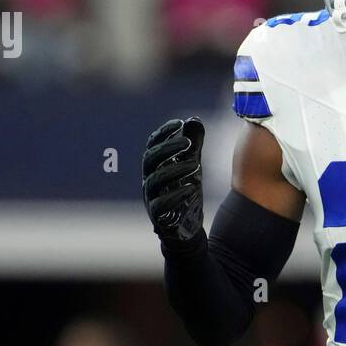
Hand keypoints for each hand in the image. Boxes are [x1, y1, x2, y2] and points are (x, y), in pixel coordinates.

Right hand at [143, 117, 204, 249]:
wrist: (186, 226)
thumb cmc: (185, 192)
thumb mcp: (191, 166)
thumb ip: (193, 145)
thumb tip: (194, 120)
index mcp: (154, 167)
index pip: (152, 145)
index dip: (163, 133)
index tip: (179, 123)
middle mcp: (149, 180)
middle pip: (150, 159)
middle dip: (168, 148)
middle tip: (188, 142)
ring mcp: (151, 198)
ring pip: (156, 179)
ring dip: (176, 169)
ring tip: (196, 164)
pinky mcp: (158, 215)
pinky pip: (162, 203)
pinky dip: (177, 194)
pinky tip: (192, 187)